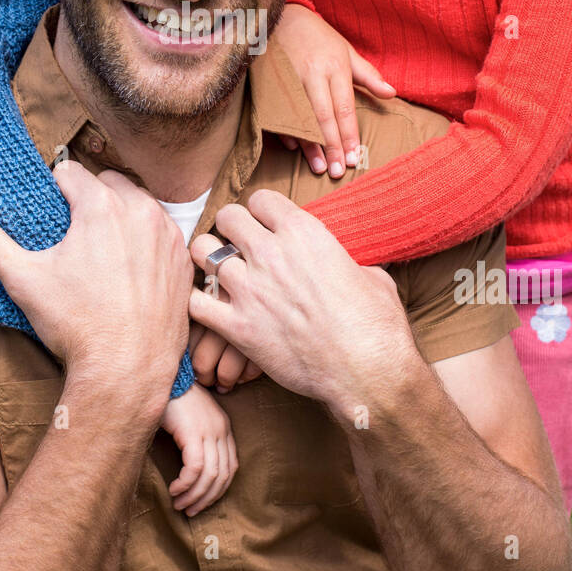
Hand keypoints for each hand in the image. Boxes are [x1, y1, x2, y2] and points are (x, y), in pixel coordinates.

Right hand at [0, 161, 192, 404]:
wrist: (126, 371)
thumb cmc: (75, 325)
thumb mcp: (23, 279)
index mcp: (101, 207)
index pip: (71, 172)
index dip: (55, 190)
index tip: (50, 213)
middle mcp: (142, 212)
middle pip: (108, 182)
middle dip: (90, 198)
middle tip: (73, 231)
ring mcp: (168, 235)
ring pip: (140, 203)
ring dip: (121, 214)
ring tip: (100, 246)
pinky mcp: (182, 260)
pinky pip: (163, 232)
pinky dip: (146, 239)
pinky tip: (130, 265)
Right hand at [160, 384, 238, 515]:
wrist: (161, 376)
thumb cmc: (170, 398)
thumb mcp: (190, 421)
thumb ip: (195, 440)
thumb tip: (190, 471)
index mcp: (223, 427)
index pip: (231, 467)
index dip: (218, 490)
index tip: (201, 501)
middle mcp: (221, 429)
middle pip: (223, 475)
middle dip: (207, 498)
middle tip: (189, 510)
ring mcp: (209, 431)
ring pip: (210, 476)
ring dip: (195, 496)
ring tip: (180, 504)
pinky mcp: (194, 433)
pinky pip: (195, 469)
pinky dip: (186, 484)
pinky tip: (174, 489)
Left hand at [188, 189, 413, 410]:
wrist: (368, 371)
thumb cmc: (376, 325)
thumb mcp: (370, 275)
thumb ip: (344, 261)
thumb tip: (347, 265)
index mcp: (303, 233)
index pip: (261, 199)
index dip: (261, 212)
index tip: (264, 225)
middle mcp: (271, 253)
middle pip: (228, 217)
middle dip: (231, 228)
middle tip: (237, 245)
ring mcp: (250, 289)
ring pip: (203, 252)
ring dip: (209, 260)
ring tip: (218, 272)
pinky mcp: (238, 327)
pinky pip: (195, 303)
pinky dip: (197, 302)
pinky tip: (209, 307)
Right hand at [274, 5, 394, 175]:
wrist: (280, 17)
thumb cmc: (319, 37)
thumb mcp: (346, 51)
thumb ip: (369, 75)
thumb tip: (392, 93)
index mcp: (334, 66)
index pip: (344, 107)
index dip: (350, 134)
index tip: (355, 157)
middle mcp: (312, 74)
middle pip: (324, 116)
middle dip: (333, 146)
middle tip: (339, 171)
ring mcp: (288, 79)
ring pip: (301, 118)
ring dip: (311, 145)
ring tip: (320, 167)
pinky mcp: (270, 83)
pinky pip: (279, 113)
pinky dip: (287, 131)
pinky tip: (296, 149)